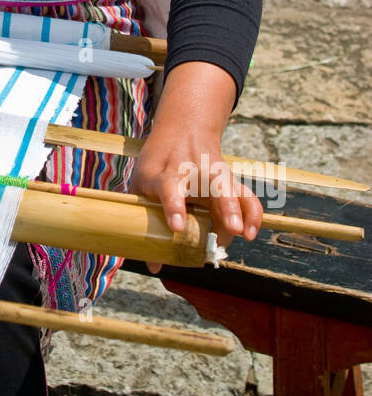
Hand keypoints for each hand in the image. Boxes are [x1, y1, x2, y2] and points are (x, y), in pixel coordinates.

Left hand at [132, 139, 262, 275]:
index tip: (178, 227)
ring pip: (233, 188)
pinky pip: (245, 196)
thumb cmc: (157, 166)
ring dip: (241, 210)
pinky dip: (252, 213)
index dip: (174, 207)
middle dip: (225, 205)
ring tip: (244, 233)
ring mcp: (215, 174)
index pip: (169, 187)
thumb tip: (153, 265)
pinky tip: (250, 232)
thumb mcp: (142, 186)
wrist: (181, 130)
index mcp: (166, 171)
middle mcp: (194, 170)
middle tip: (232, 228)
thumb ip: (145, 223)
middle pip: (213, 183)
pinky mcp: (229, 181)